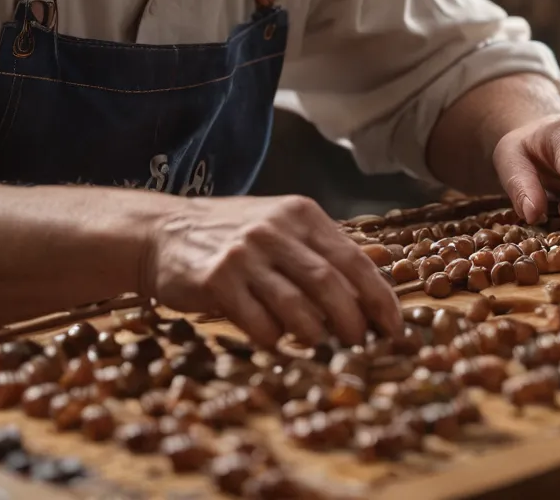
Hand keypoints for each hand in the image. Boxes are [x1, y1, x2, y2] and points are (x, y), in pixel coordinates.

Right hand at [138, 194, 402, 348]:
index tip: (395, 327)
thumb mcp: (284, 223)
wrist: (164, 230)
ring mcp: (245, 253)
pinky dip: (274, 339)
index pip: (353, 259)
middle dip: (352, 322)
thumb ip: (330, 244)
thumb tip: (384, 258)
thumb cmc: (234, 232)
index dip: (380, 297)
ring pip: (296, 306)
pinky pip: (258, 322)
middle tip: (360, 345)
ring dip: (315, 334)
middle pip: (329, 284)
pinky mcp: (217, 279)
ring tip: (320, 345)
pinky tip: (276, 341)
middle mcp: (275, 229)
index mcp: (300, 214)